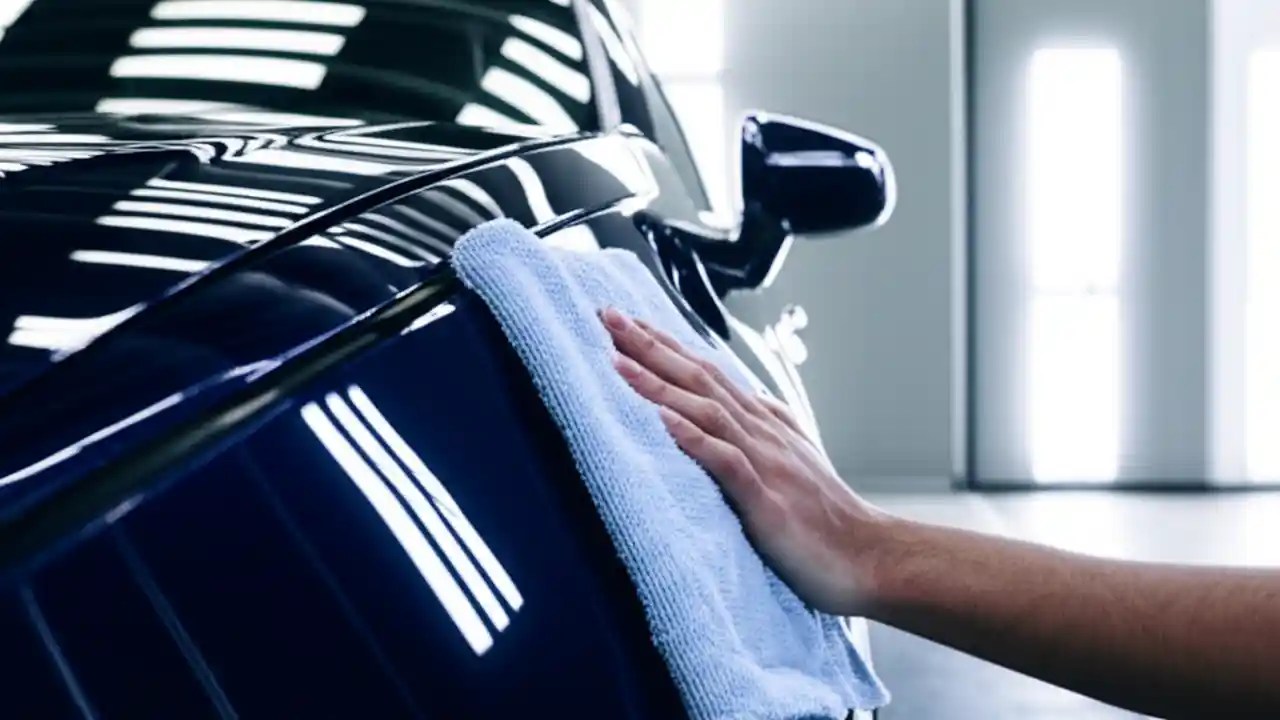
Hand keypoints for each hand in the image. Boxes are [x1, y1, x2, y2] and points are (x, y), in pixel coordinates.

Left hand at [600, 308, 891, 613]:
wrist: (868, 555)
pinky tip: (663, 420)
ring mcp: (765, 462)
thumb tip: (738, 398)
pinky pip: (725, 461)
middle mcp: (761, 432)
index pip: (706, 371)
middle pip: (699, 377)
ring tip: (618, 360)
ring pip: (706, 410)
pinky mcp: (766, 500)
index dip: (665, 343)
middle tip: (608, 316)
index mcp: (763, 423)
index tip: (626, 320)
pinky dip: (693, 438)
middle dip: (650, 345)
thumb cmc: (825, 516)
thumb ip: (763, 427)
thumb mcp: (791, 459)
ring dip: (659, 383)